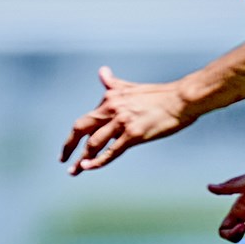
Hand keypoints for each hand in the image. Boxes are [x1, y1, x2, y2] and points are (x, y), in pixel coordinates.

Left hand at [60, 67, 191, 174]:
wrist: (181, 99)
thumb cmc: (160, 95)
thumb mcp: (131, 87)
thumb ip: (113, 83)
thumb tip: (101, 71)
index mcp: (110, 97)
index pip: (87, 119)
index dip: (76, 134)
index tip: (70, 146)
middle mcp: (112, 108)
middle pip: (81, 128)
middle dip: (69, 146)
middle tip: (63, 160)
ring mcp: (122, 122)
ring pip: (93, 143)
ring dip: (81, 159)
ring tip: (75, 171)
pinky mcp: (133, 134)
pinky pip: (110, 151)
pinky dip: (97, 161)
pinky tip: (88, 167)